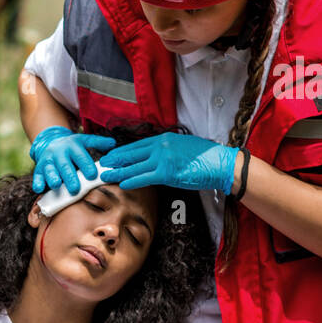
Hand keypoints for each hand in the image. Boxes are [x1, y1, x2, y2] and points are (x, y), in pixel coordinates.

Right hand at [29, 126, 118, 195]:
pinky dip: (38, 182)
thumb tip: (113, 143)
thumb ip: (98, 142)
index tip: (93, 175)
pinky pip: (38, 175)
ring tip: (57, 185)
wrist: (50, 142)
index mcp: (72, 146)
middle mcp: (59, 153)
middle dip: (70, 177)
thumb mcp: (84, 141)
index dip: (86, 165)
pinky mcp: (39, 168)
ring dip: (53, 178)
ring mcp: (48, 160)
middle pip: (65, 165)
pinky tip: (39, 189)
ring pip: (50, 170)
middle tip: (76, 188)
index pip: (80, 156)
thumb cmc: (72, 146)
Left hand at [98, 132, 238, 194]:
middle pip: (131, 153)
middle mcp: (160, 146)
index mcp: (164, 138)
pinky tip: (122, 184)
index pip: (137, 145)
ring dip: (118, 171)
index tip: (111, 155)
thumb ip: (166, 150)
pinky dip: (132, 181)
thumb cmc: (204, 157)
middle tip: (102, 164)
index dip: (122, 151)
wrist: (219, 163)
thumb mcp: (182, 147)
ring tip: (105, 175)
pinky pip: (144, 178)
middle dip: (115, 159)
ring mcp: (162, 159)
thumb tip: (154, 157)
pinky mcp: (166, 173)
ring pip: (134, 166)